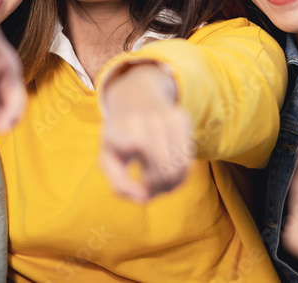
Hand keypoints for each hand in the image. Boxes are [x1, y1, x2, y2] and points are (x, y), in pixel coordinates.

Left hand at [99, 63, 191, 201]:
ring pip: (179, 168)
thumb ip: (120, 184)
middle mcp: (143, 121)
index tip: (137, 143)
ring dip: (170, 184)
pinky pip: (188, 162)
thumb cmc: (120, 139)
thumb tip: (145, 199)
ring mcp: (166, 117)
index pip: (130, 137)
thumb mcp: (109, 160)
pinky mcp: (182, 118)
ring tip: (156, 177)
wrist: (135, 99)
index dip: (133, 142)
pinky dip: (180, 174)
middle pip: (162, 169)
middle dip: (156, 186)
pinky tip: (168, 167)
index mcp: (118, 130)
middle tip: (147, 184)